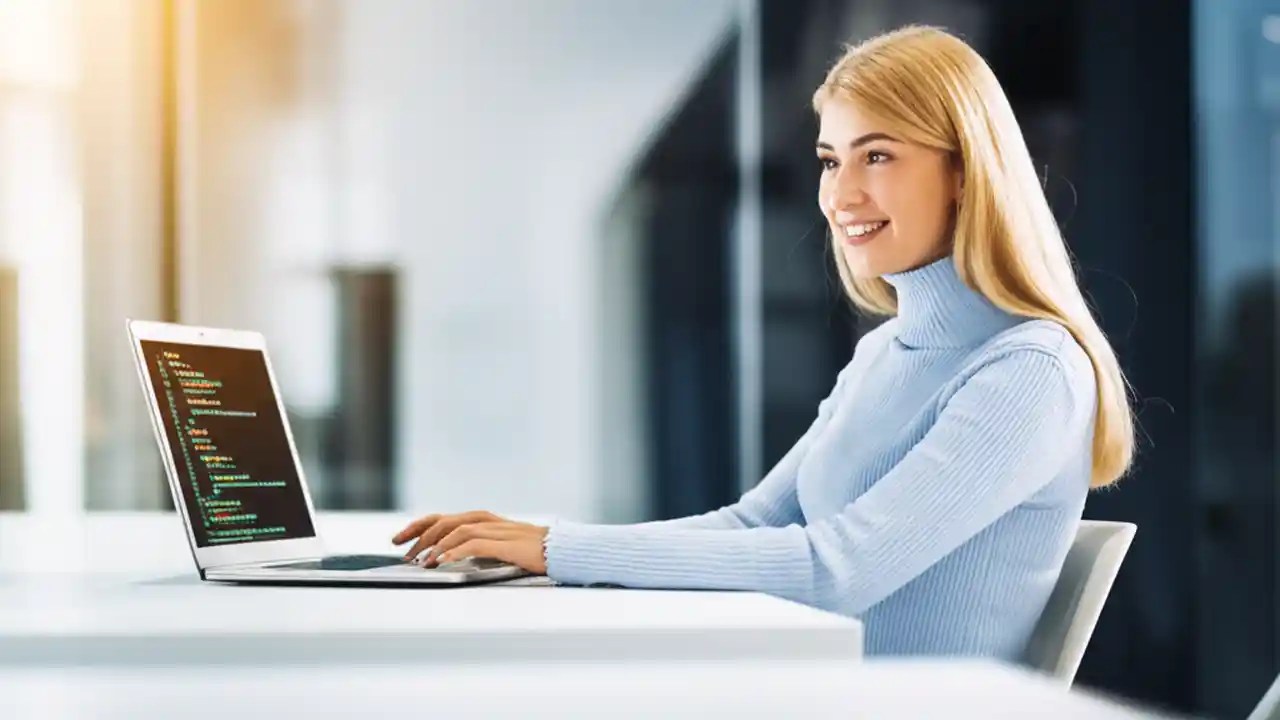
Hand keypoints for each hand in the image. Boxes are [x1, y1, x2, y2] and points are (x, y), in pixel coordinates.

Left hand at [391, 511, 548, 574]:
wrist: (562, 550)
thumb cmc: (533, 551)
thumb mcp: (499, 546)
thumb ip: (478, 546)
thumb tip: (449, 557)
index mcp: (484, 520)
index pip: (443, 517)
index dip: (418, 526)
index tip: (399, 538)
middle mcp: (487, 520)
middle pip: (444, 520)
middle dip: (418, 534)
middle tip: (402, 551)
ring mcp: (497, 530)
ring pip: (456, 529)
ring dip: (434, 545)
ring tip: (420, 561)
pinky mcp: (506, 543)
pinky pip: (474, 543)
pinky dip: (454, 551)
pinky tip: (442, 561)